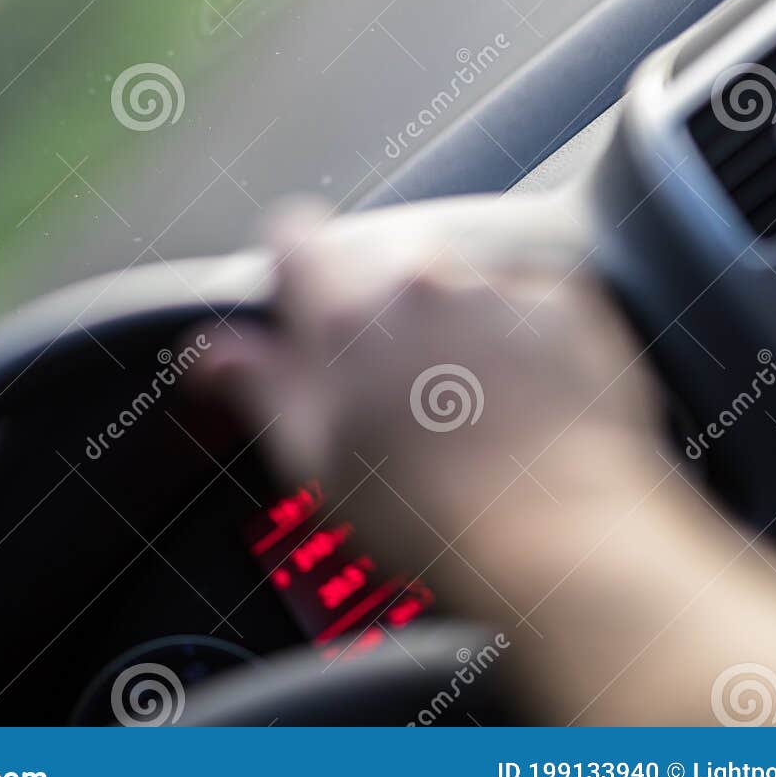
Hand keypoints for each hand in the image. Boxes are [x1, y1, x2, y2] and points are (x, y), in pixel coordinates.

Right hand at [196, 195, 664, 617]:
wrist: (555, 542)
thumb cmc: (428, 520)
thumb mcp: (315, 461)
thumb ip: (258, 386)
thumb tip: (212, 352)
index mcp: (344, 314)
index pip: (293, 234)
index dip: (293, 262)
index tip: (302, 292)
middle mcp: (418, 282)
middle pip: (381, 260)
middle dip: (380, 309)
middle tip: (396, 388)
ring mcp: (496, 287)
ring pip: (458, 279)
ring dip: (454, 320)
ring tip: (469, 405)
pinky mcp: (563, 303)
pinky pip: (529, 298)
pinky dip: (522, 335)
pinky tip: (523, 401)